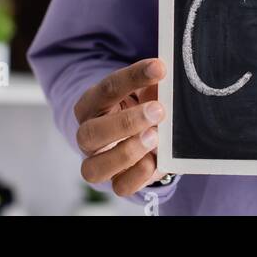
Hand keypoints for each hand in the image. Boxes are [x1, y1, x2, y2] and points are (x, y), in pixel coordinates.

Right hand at [74, 59, 168, 195]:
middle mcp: (88, 135)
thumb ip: (154, 84)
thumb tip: (168, 73)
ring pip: (94, 168)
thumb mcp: (145, 91)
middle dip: (126, 122)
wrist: (144, 135)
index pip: (106, 89)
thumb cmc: (140, 107)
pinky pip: (119, 187)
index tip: (159, 68)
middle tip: (158, 111)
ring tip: (155, 138)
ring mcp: (97, 162)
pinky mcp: (115, 181)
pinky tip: (153, 161)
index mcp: (92, 105)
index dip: (133, 77)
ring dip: (127, 153)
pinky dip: (137, 176)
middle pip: (91, 133)